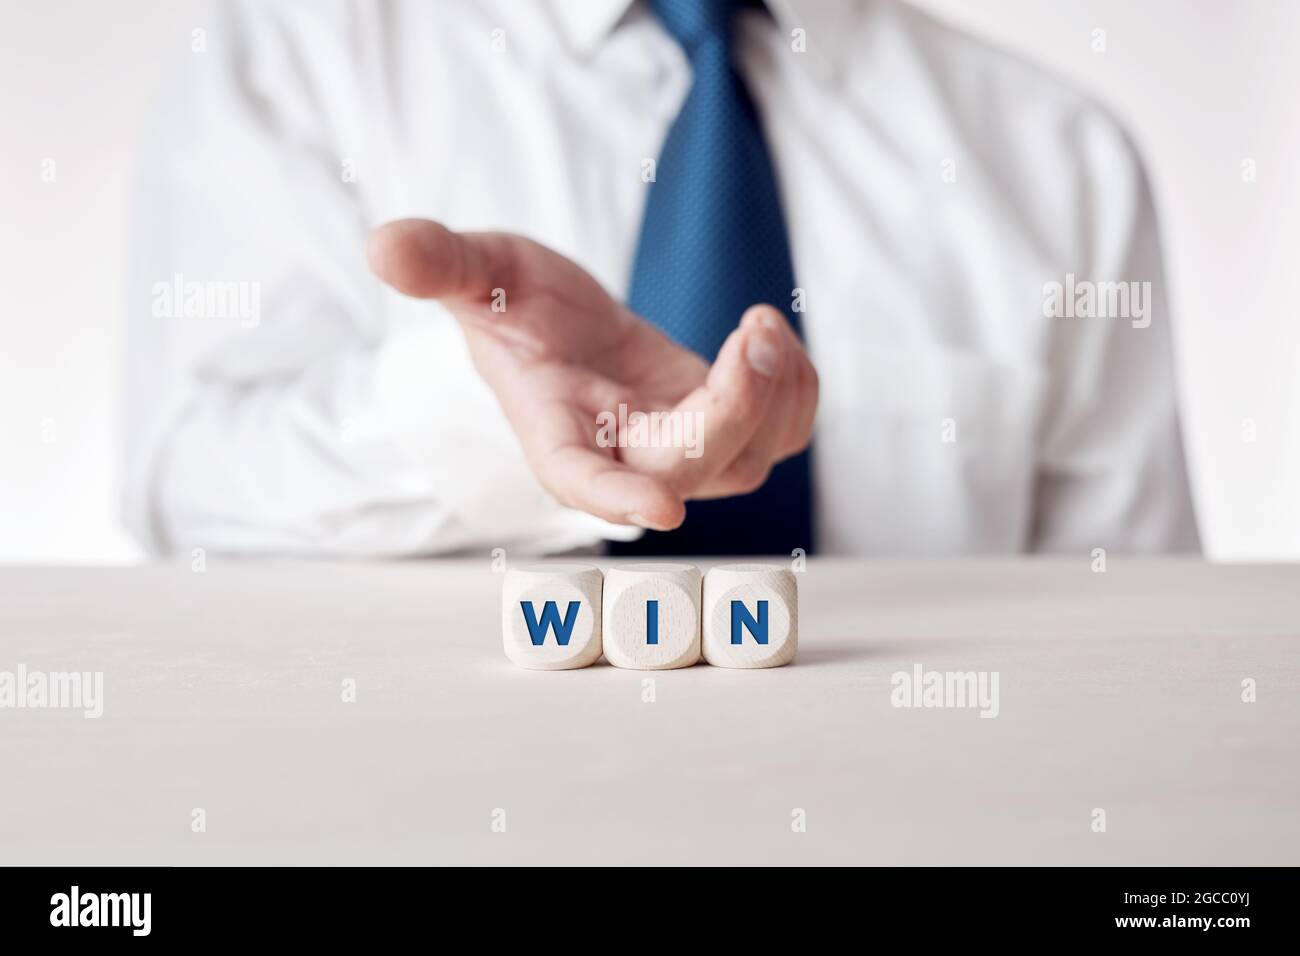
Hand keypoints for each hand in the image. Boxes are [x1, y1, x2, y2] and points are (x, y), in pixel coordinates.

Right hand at [367, 219, 817, 530]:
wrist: (559, 326)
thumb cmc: (512, 306)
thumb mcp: (477, 272)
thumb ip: (439, 264)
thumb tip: (382, 244)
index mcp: (554, 434)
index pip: (580, 479)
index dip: (615, 496)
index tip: (659, 508)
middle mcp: (620, 455)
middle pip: (690, 467)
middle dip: (734, 407)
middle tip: (753, 330)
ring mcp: (676, 446)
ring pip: (749, 460)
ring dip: (776, 399)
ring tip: (762, 325)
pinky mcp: (719, 422)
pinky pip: (778, 432)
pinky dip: (794, 391)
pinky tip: (772, 337)